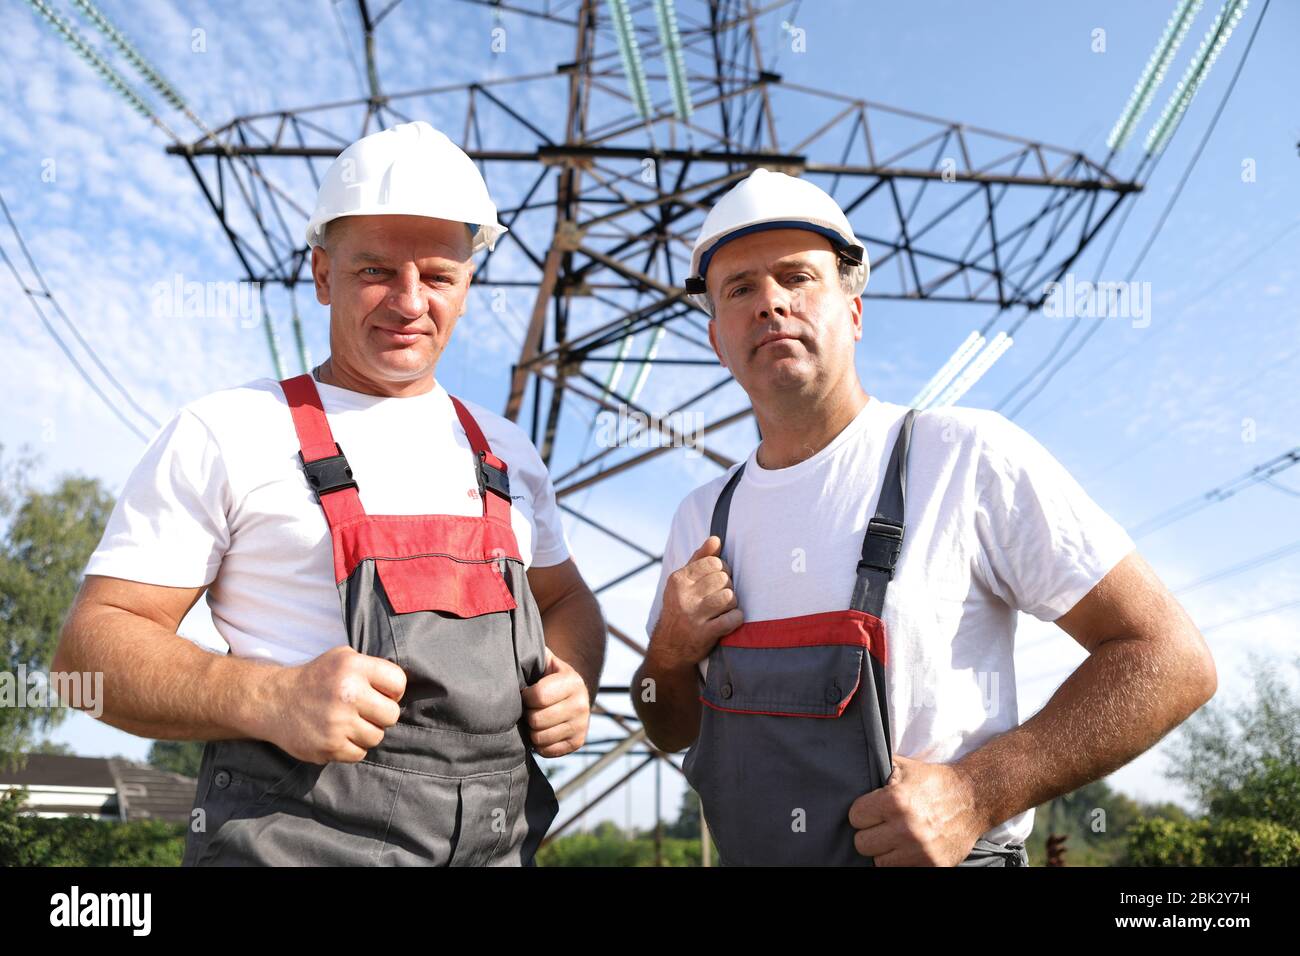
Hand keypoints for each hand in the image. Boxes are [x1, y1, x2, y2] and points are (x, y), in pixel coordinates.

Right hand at [262, 645, 405, 764]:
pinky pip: (359, 753)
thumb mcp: (342, 658)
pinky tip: (338, 735)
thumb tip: (402, 689)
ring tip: (348, 723)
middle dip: (381, 715)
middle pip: (392, 715)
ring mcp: (337, 722)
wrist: (274, 702)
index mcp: (353, 667)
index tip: (380, 693)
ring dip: (366, 732)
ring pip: (377, 737)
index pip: (398, 683)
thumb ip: (372, 668)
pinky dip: (352, 747)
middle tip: (365, 712)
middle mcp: (347, 693)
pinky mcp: (328, 747)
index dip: (393, 691)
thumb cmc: (316, 679)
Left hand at [521, 648, 590, 757]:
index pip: (538, 696)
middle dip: (526, 714)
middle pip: (537, 720)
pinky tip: (541, 730)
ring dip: (531, 731)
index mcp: (572, 680)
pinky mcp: (578, 742)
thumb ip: (530, 653)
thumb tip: (508, 642)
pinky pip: (548, 751)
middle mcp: (582, 703)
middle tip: (527, 708)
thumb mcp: (543, 659)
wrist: (570, 692)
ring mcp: (582, 724)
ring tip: (533, 719)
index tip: (524, 693)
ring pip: (540, 738)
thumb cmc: (546, 675)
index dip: (525, 697)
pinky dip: (540, 744)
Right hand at [650, 535, 742, 668]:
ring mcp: (693, 615)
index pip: (714, 563)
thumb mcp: (682, 583)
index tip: (719, 581)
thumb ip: (699, 559)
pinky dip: (735, 619)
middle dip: (727, 588)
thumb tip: (716, 539)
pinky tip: (729, 621)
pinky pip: (733, 619)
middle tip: (721, 598)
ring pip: (730, 598)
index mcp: (678, 579)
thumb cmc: (680, 609)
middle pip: (723, 579)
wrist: (669, 647)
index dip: (722, 570)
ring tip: (724, 610)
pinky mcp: (704, 634)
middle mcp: (683, 596)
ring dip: (732, 604)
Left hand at [847, 754, 985, 865]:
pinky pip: (901, 870)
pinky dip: (902, 861)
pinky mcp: (933, 866)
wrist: (972, 799)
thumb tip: (854, 770)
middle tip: (882, 826)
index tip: (872, 811)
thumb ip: (877, 769)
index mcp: (895, 801)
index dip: (862, 813)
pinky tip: (908, 848)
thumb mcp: (904, 767)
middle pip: (862, 843)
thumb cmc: (934, 782)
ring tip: (896, 838)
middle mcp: (906, 828)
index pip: (855, 817)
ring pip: (879, 862)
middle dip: (870, 833)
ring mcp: (920, 851)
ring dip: (885, 851)